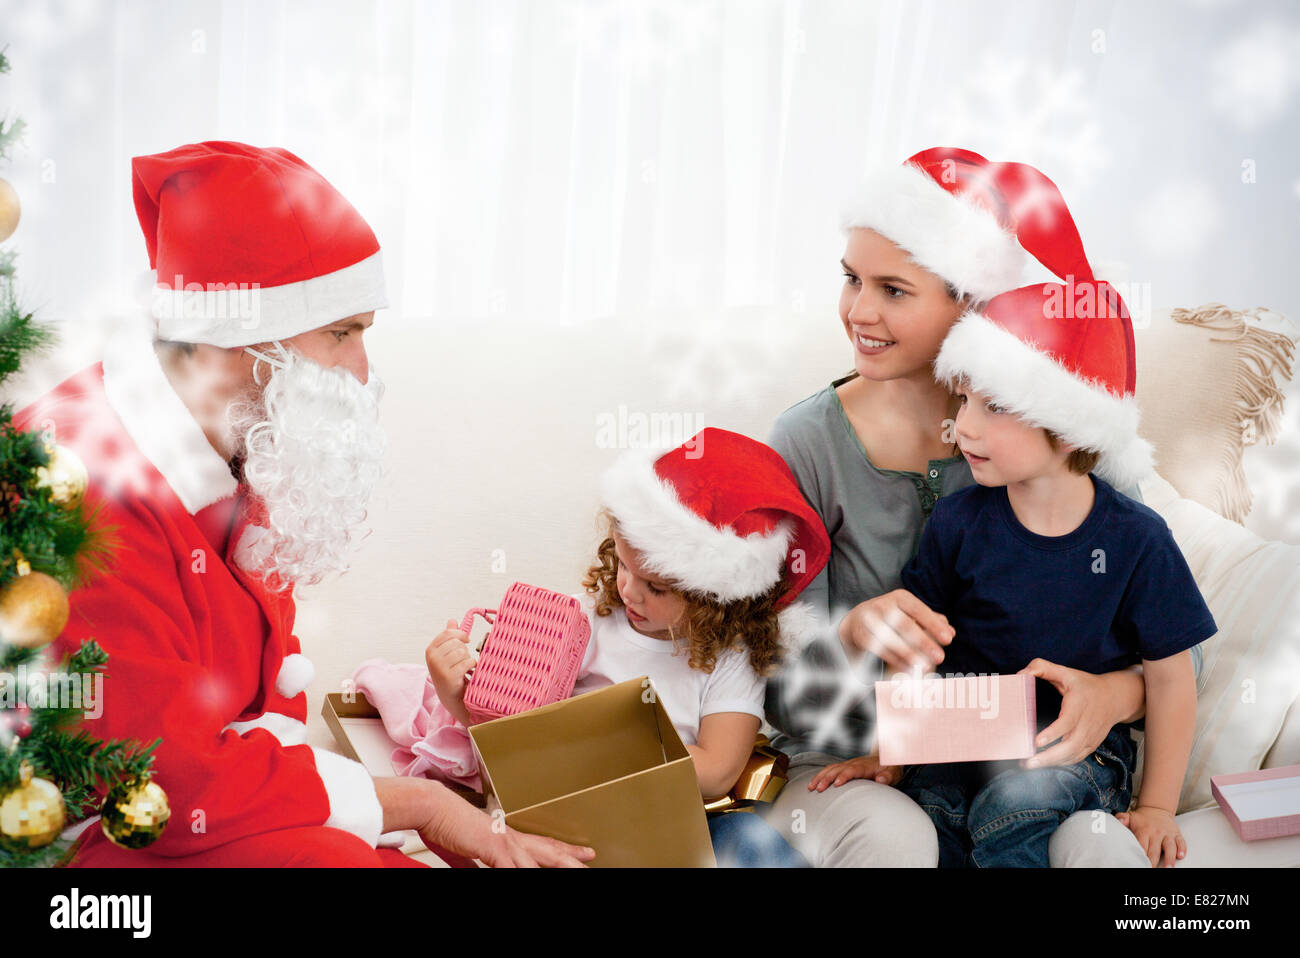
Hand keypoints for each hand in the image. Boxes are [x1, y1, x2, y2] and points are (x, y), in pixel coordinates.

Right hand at [379, 776, 594, 867]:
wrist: (432, 806)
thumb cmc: (444, 824)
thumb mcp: (464, 851)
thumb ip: (474, 862)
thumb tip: (475, 868)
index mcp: (505, 836)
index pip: (541, 844)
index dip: (562, 850)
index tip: (581, 853)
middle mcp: (510, 837)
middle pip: (548, 850)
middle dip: (570, 857)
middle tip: (591, 859)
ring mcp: (503, 842)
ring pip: (538, 861)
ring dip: (556, 866)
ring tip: (577, 871)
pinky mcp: (492, 848)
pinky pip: (511, 868)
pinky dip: (521, 874)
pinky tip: (533, 877)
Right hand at [425, 619, 474, 711]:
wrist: (451, 696)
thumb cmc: (450, 672)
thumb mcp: (447, 654)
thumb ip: (449, 637)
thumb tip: (452, 621)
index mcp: (431, 650)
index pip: (448, 633)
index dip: (460, 634)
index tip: (467, 639)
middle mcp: (432, 658)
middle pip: (456, 642)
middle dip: (464, 650)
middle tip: (462, 660)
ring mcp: (439, 668)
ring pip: (462, 652)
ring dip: (467, 659)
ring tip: (463, 667)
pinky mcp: (449, 677)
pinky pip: (467, 662)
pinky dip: (471, 666)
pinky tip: (467, 672)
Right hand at [807, 754, 901, 791]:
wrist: (886, 759)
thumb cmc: (889, 769)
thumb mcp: (893, 774)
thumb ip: (887, 777)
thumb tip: (880, 780)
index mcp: (864, 766)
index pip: (852, 770)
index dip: (844, 776)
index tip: (837, 784)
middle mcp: (853, 763)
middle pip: (837, 769)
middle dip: (826, 778)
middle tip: (818, 789)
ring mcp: (847, 764)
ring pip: (831, 768)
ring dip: (820, 777)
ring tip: (811, 787)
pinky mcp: (844, 767)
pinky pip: (830, 769)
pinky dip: (821, 775)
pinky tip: (814, 783)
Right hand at [838, 590, 954, 672]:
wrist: (858, 620)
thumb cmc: (894, 617)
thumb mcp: (912, 614)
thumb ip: (933, 622)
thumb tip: (951, 632)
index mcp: (900, 597)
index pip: (919, 610)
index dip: (934, 624)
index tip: (949, 640)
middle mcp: (883, 605)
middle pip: (904, 625)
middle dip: (923, 642)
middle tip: (940, 658)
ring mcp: (869, 620)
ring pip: (890, 639)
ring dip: (908, 654)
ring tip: (924, 666)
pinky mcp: (861, 635)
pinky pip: (880, 650)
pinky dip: (895, 660)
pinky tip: (908, 669)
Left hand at [1018, 658, 1127, 767]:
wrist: (1115, 698)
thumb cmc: (1087, 686)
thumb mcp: (1066, 672)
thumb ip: (1042, 668)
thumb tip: (1021, 673)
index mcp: (1079, 705)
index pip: (1067, 723)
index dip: (1053, 734)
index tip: (1036, 742)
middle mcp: (1086, 724)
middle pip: (1070, 746)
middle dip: (1049, 757)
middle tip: (1028, 762)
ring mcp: (1090, 737)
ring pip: (1072, 756)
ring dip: (1052, 763)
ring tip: (1030, 765)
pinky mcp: (1091, 745)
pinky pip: (1076, 758)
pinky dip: (1061, 763)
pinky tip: (1044, 764)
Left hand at [1116, 806, 1184, 867]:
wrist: (1156, 809)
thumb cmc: (1142, 818)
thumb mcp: (1129, 816)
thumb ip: (1122, 818)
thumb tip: (1119, 820)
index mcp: (1144, 831)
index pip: (1141, 846)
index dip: (1140, 855)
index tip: (1138, 863)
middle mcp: (1156, 833)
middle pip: (1155, 850)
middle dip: (1153, 862)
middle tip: (1150, 868)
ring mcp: (1167, 834)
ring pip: (1169, 847)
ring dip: (1169, 858)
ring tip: (1168, 868)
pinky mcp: (1176, 834)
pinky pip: (1181, 842)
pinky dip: (1182, 849)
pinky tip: (1180, 856)